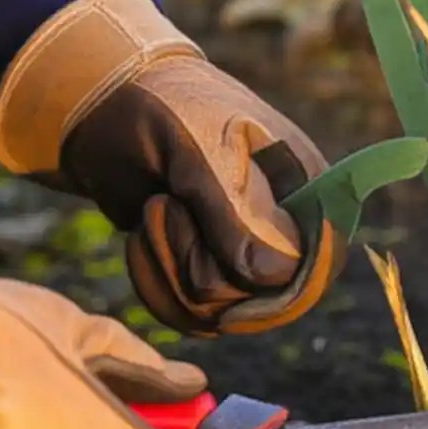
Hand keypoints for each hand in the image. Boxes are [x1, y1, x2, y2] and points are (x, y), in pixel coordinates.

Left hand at [0, 0, 344, 336]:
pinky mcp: (212, 280)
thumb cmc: (165, 112)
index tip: (213, 268)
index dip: (273, 286)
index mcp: (310, 194)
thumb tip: (274, 277)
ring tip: (155, 208)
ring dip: (169, 266)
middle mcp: (291, 236)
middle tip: (165, 203)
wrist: (111, 110)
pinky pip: (190, 318)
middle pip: (261, 302)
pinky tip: (141, 239)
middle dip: (198, 262)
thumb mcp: (197, 154)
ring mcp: (251, 262)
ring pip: (219, 314)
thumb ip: (235, 214)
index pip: (316, 267)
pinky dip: (154, 283)